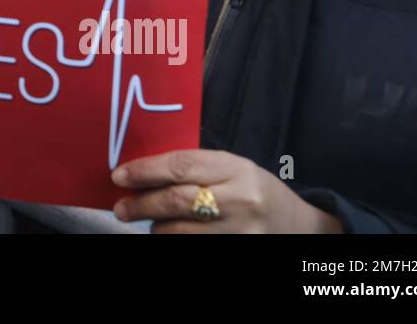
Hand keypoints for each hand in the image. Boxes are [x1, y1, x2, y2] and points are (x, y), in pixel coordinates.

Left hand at [111, 149, 342, 233]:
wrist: (298, 226)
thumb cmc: (255, 190)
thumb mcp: (232, 168)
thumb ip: (195, 167)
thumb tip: (142, 172)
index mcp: (235, 169)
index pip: (180, 166)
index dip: (144, 171)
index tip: (119, 176)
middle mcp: (239, 200)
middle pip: (176, 200)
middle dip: (141, 204)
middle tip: (120, 208)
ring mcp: (239, 232)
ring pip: (181, 231)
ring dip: (157, 227)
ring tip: (150, 222)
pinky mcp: (237, 251)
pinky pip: (193, 247)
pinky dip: (174, 241)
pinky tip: (169, 234)